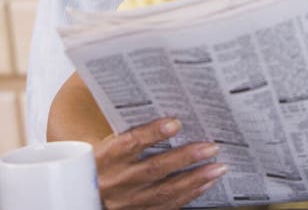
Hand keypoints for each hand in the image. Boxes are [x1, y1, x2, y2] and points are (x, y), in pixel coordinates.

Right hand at [96, 117, 226, 209]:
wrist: (85, 196)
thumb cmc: (103, 162)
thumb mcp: (107, 144)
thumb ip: (133, 131)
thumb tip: (169, 111)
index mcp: (107, 157)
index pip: (131, 143)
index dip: (152, 132)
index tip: (175, 122)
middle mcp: (118, 181)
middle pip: (154, 169)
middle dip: (186, 157)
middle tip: (211, 147)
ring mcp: (129, 201)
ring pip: (165, 191)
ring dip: (195, 179)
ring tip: (218, 167)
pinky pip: (168, 206)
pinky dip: (190, 194)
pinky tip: (206, 183)